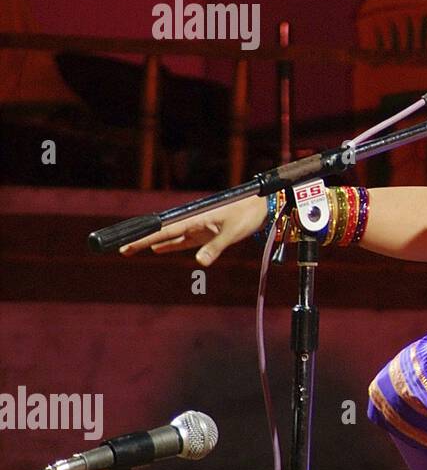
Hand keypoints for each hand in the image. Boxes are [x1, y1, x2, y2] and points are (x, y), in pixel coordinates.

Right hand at [117, 194, 269, 265]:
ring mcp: (197, 228)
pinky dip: (170, 245)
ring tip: (131, 250)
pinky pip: (183, 241)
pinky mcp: (206, 234)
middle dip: (141, 241)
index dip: (145, 238)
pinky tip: (157, 249)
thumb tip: (200, 262)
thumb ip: (215, 247)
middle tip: (121, 249)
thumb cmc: (247, 216)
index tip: (127, 244)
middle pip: (162, 232)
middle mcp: (192, 222)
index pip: (164, 230)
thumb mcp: (232, 232)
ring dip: (152, 244)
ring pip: (169, 237)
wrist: (261, 207)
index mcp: (194, 218)